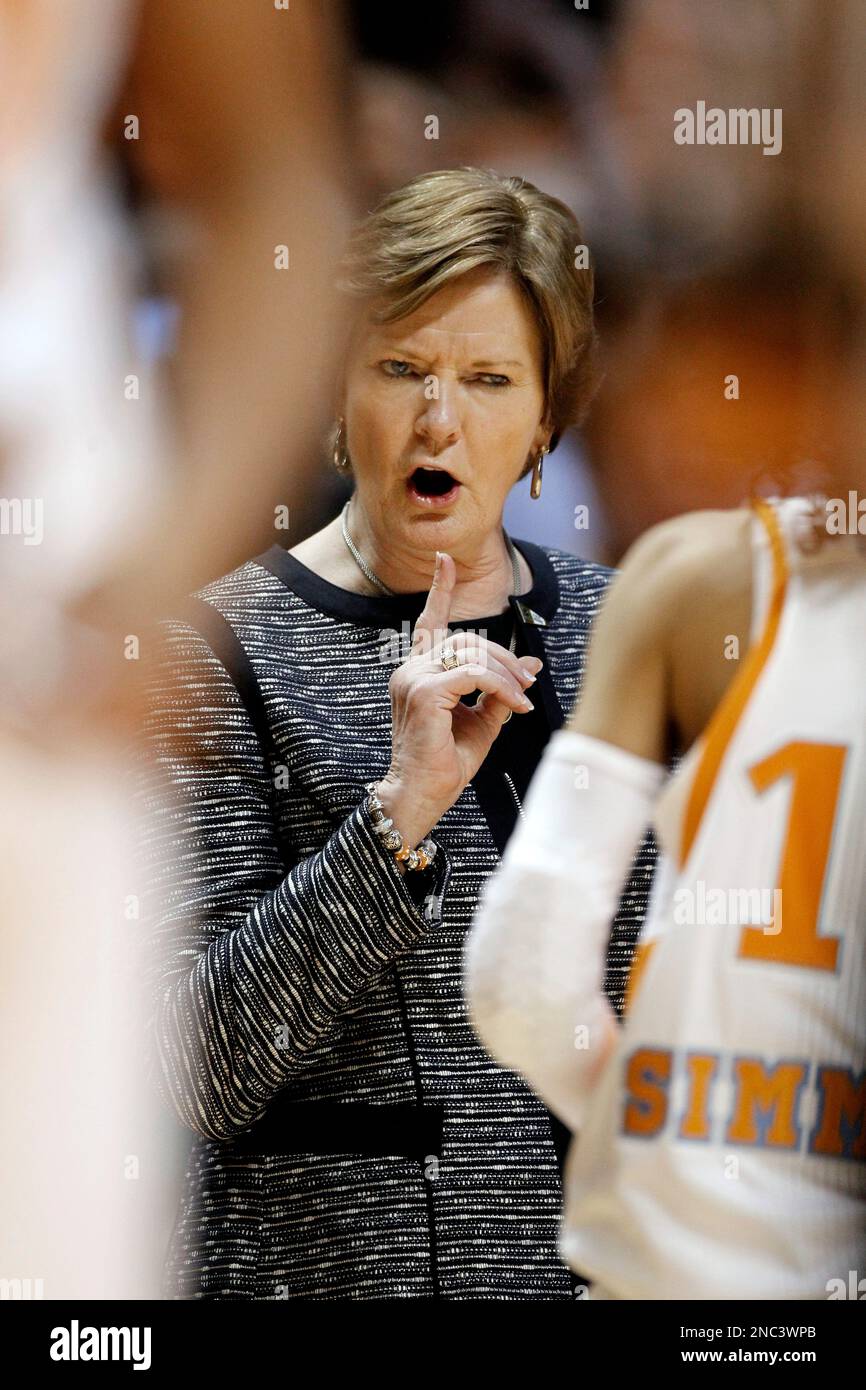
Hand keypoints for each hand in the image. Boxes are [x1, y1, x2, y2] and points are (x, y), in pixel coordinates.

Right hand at [378, 551, 542, 848]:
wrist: (422, 794)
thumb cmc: (447, 762)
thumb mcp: (481, 721)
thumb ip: (500, 690)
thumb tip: (531, 665)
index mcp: (418, 672)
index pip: (429, 623)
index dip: (439, 589)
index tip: (445, 560)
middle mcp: (410, 670)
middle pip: (468, 639)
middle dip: (505, 658)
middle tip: (527, 686)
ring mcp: (414, 678)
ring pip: (473, 652)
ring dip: (507, 675)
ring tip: (522, 702)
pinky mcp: (426, 692)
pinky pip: (475, 674)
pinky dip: (501, 687)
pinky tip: (515, 706)